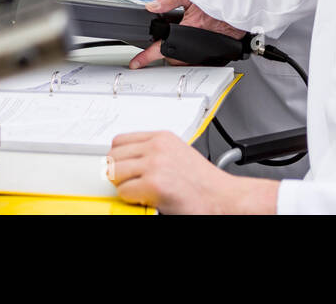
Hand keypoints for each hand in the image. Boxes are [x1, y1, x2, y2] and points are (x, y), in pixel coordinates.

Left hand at [105, 131, 277, 213]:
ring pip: (114, 173)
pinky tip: (146, 198)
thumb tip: (130, 159)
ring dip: (124, 185)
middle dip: (119, 172)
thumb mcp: (178, 153)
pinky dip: (131, 199)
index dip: (119, 158)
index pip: (119, 141)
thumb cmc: (204, 182)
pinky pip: (123, 191)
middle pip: (113, 156)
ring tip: (139, 190)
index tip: (123, 168)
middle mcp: (157, 147)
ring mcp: (154, 164)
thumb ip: (154, 151)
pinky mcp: (153, 184)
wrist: (222, 197)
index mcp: (162, 137)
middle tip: (131, 182)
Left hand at [129, 0, 245, 68]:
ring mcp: (210, 48)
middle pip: (174, 57)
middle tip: (163, 44)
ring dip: (181, 57)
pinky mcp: (220, 51)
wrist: (242, 3)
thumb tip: (152, 6)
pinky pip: (204, 61)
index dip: (146, 56)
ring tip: (182, 44)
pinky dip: (197, 58)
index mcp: (191, 27)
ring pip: (188, 61)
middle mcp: (200, 41)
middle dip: (166, 53)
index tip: (137, 63)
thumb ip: (169, 0)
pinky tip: (197, 47)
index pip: (162, 47)